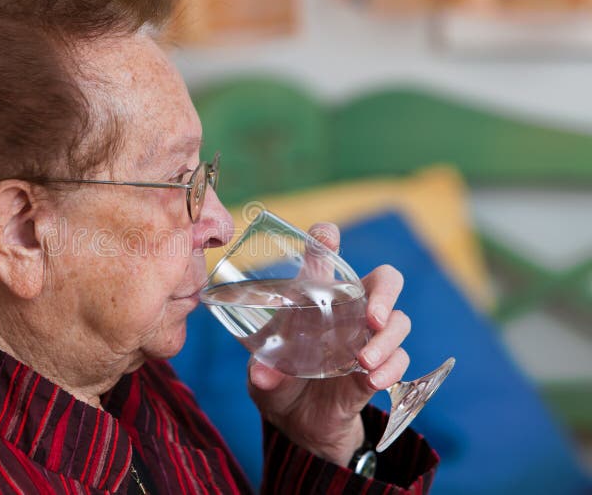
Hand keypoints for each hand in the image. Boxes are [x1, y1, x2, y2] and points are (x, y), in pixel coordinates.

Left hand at [247, 223, 411, 466]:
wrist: (296, 427)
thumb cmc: (279, 384)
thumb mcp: (263, 378)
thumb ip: (263, 373)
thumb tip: (263, 375)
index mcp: (314, 301)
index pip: (325, 260)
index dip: (327, 240)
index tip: (327, 236)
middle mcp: (347, 314)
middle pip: (384, 281)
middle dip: (386, 291)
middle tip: (373, 315)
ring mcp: (366, 341)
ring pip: (398, 322)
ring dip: (387, 340)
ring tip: (365, 360)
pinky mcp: (377, 370)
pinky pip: (399, 361)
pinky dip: (390, 369)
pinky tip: (372, 380)